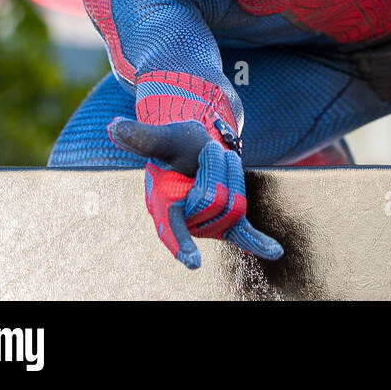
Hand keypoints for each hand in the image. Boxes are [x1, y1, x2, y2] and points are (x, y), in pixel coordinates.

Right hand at [110, 117, 282, 269]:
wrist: (195, 145)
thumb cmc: (175, 143)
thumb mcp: (162, 137)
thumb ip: (141, 136)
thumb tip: (115, 127)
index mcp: (164, 208)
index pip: (172, 230)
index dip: (182, 245)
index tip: (193, 263)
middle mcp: (188, 222)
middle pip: (217, 200)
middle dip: (218, 166)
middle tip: (209, 149)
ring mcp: (211, 223)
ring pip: (236, 202)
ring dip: (232, 172)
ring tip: (219, 158)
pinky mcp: (230, 220)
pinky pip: (246, 236)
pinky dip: (260, 245)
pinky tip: (276, 253)